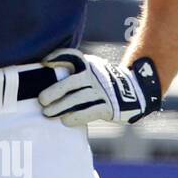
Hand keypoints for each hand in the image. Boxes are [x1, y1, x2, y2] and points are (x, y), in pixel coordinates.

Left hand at [38, 48, 161, 126]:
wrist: (136, 91)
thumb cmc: (102, 83)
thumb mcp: (92, 70)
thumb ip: (75, 72)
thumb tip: (46, 79)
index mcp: (89, 65)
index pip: (72, 56)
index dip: (58, 57)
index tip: (45, 62)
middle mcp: (95, 77)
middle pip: (71, 83)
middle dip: (54, 91)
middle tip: (42, 100)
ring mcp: (102, 92)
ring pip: (77, 99)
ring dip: (61, 107)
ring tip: (48, 113)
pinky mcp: (108, 107)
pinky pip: (89, 112)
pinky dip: (76, 117)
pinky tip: (65, 121)